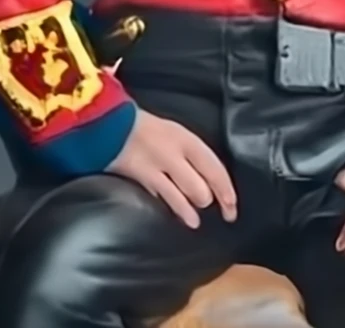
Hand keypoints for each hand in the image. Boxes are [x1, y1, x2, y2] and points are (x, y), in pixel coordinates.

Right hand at [109, 108, 237, 228]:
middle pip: (204, 183)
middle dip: (212, 198)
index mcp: (187, 139)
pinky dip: (181, 210)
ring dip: (196, 206)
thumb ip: (190, 155)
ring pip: (190, 193)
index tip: (232, 204)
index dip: (226, 188)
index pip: (214, 166)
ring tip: (198, 217)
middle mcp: (177, 151)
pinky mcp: (145, 176)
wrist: (112, 125)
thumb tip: (208, 179)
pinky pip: (169, 197)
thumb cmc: (146, 130)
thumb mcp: (174, 134)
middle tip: (218, 209)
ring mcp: (161, 164)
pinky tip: (188, 219)